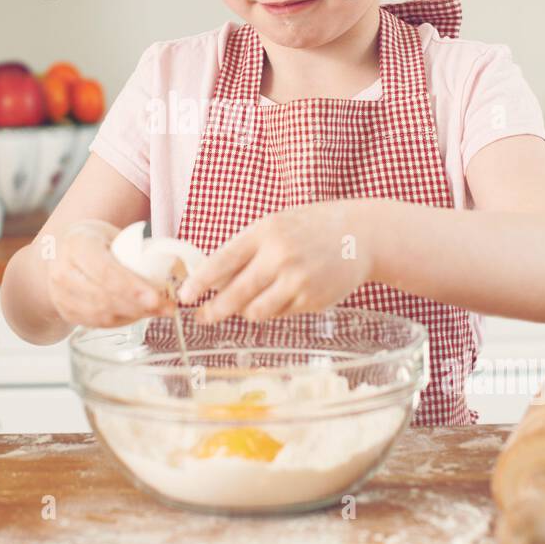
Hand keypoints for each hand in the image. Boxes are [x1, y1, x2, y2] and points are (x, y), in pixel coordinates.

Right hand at [46, 220, 174, 328]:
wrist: (64, 250)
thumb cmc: (96, 240)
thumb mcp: (114, 235)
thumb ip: (136, 252)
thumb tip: (173, 269)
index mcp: (77, 244)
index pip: (105, 271)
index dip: (131, 288)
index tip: (157, 297)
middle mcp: (62, 271)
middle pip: (103, 297)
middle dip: (138, 306)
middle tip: (167, 307)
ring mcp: (60, 295)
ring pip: (100, 315)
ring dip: (134, 316)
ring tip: (158, 311)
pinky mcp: (65, 312)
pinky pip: (97, 323)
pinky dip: (123, 321)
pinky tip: (140, 314)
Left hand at [176, 200, 376, 322]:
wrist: (360, 235)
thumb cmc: (310, 229)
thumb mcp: (275, 226)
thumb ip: (246, 249)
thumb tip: (211, 281)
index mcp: (265, 232)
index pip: (222, 261)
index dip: (200, 283)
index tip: (185, 297)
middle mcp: (280, 255)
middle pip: (235, 294)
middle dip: (215, 311)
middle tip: (204, 317)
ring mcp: (297, 280)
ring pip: (255, 311)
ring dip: (247, 311)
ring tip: (251, 302)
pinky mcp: (312, 300)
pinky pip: (280, 315)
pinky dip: (275, 310)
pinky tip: (285, 294)